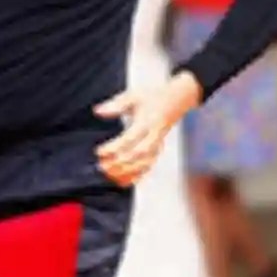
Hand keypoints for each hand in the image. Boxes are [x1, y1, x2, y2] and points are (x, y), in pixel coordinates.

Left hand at [94, 72, 202, 186]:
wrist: (179, 99)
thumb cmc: (155, 96)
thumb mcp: (134, 95)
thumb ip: (116, 104)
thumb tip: (98, 111)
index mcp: (147, 122)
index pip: (130, 139)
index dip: (114, 148)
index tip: (99, 151)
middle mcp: (154, 135)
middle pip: (138, 155)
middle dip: (119, 163)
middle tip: (102, 166)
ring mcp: (157, 144)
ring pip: (144, 164)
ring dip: (126, 172)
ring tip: (109, 174)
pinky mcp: (158, 150)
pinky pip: (149, 167)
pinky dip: (136, 176)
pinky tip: (122, 181)